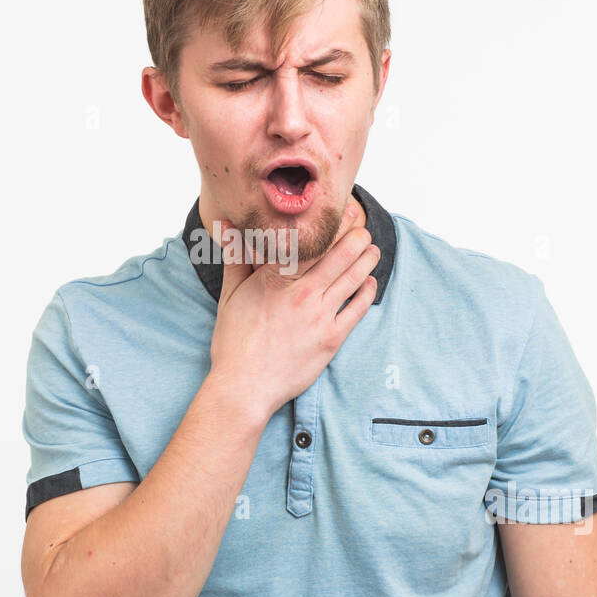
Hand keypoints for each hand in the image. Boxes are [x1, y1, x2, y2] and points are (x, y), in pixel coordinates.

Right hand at [206, 200, 379, 423]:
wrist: (244, 386)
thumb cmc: (234, 342)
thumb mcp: (229, 295)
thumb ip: (235, 257)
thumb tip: (224, 225)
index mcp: (274, 278)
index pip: (310, 241)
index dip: (332, 223)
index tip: (344, 210)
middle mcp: (300, 293)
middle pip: (338, 254)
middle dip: (355, 235)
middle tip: (363, 225)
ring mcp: (319, 316)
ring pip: (352, 277)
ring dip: (366, 259)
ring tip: (372, 248)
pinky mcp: (331, 339)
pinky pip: (357, 308)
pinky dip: (367, 291)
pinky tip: (369, 281)